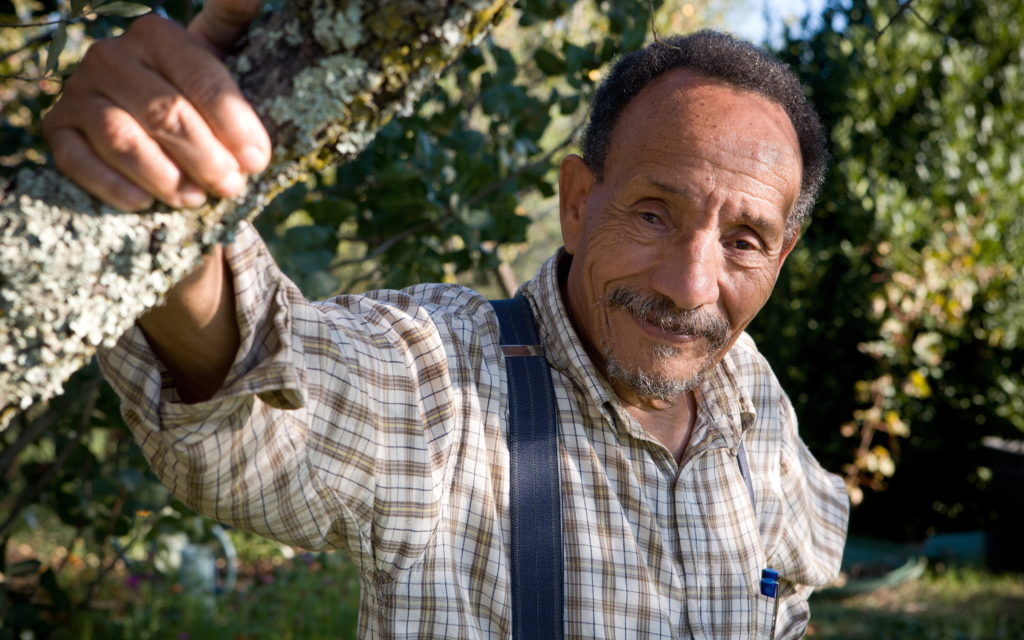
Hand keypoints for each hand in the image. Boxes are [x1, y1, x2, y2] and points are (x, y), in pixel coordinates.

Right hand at [42, 0, 270, 210]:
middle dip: (206, 157)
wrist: (146, 120)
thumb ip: (232, 20)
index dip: (235, 125)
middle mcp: (110, 56)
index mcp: (156, 33)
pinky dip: (113, 186)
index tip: (258, 160)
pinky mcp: (57, 130)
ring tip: (195, 198)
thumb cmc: (195, 92)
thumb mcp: (220, 55)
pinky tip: (144, 203)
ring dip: (165, 177)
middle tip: (232, 186)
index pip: (203, 79)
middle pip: (165, 113)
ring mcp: (78, 91)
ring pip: (123, 139)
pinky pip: (78, 162)